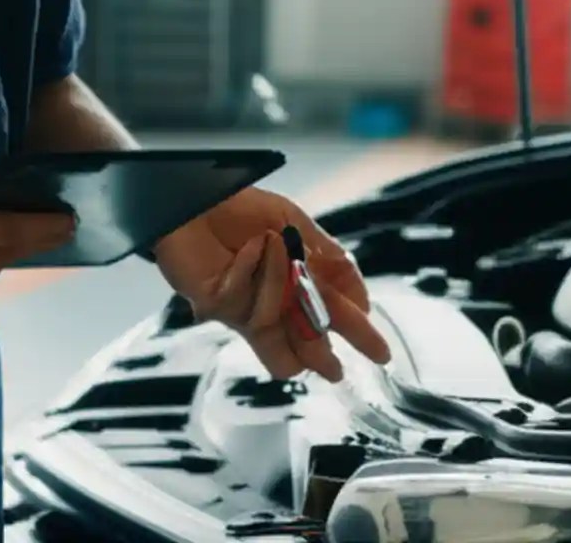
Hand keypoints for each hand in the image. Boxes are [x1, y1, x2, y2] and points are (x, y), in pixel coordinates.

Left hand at [154, 187, 390, 381]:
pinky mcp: (220, 308)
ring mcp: (248, 309)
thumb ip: (325, 255)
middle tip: (335, 371)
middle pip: (307, 342)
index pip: (335, 312)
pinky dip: (250, 270)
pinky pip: (245, 304)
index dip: (358, 332)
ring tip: (271, 257)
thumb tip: (359, 295)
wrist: (191, 200)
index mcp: (299, 280)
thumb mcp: (292, 221)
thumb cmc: (238, 208)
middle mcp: (276, 302)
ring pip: (278, 345)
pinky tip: (243, 252)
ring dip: (283, 303)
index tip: (379, 352)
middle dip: (322, 356)